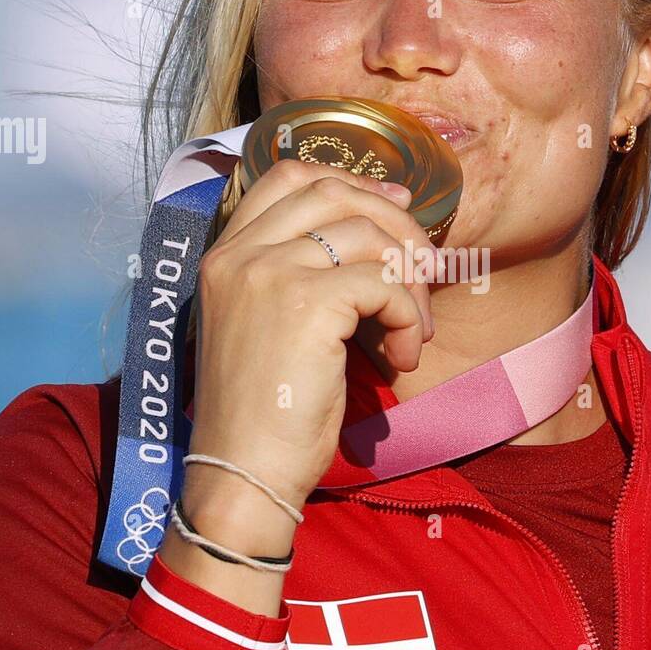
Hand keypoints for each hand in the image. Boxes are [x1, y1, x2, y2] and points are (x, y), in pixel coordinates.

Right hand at [178, 158, 437, 563]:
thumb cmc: (264, 413)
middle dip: (394, 222)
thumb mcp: (268, 325)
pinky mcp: (307, 303)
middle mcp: (240, 254)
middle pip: (335, 192)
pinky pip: (386, 283)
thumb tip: (377, 226)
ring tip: (413, 330)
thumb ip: (298, 274)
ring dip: (410, 279)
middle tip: (425, 267)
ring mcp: (269, 273)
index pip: (289, 175)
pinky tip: (401, 357)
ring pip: (368, 235)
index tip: (395, 206)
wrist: (242, 473)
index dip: (350, 181)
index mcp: (224, 255)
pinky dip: (408, 317)